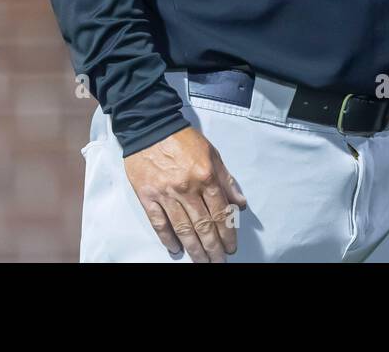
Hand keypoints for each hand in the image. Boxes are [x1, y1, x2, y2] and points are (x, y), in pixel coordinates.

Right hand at [123, 126, 246, 262]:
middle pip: (203, 225)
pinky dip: (167, 238)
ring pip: (183, 228)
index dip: (227, 234)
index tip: (231, 247)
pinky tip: (175, 250)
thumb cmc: (183, 139)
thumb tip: (240, 204)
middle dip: (213, 248)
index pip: (220, 212)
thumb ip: (227, 180)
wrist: (151, 126)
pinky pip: (159, 222)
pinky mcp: (147, 196)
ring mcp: (166, 193)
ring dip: (194, 248)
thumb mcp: (212, 154)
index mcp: (206, 177)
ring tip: (202, 262)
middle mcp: (188, 188)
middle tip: (218, 262)